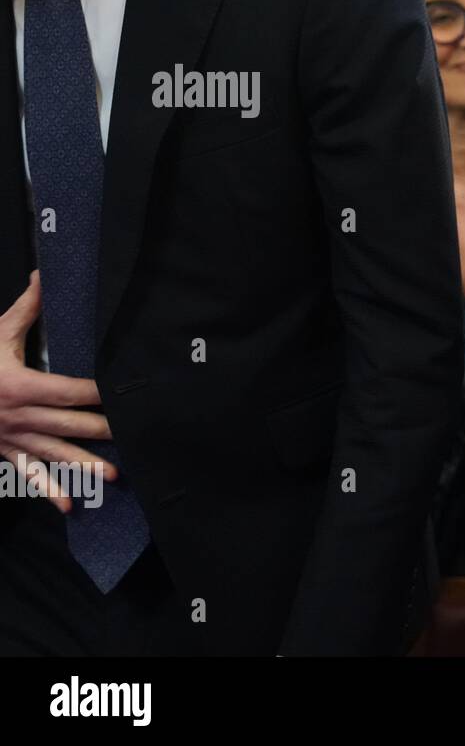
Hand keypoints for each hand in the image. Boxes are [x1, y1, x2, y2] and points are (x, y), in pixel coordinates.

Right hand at [0, 272, 115, 512]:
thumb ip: (25, 310)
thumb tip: (45, 277)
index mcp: (19, 386)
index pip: (67, 391)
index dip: (95, 394)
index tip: (122, 395)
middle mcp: (17, 416)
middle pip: (67, 425)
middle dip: (100, 431)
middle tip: (133, 437)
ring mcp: (10, 438)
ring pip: (53, 454)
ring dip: (84, 466)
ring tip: (114, 476)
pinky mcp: (4, 452)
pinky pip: (28, 474)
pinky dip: (50, 491)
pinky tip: (71, 506)